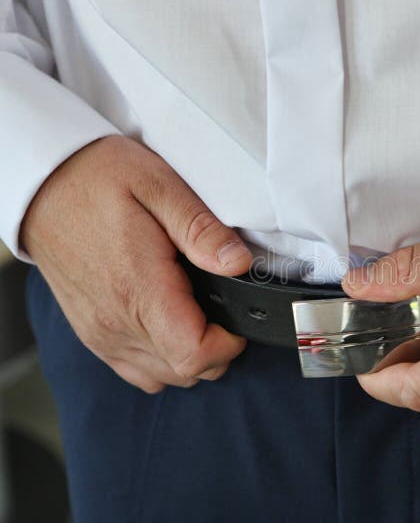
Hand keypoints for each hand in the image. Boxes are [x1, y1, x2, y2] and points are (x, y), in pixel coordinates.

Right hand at [22, 136, 251, 392]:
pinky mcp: (93, 334)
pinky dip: (163, 359)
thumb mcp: (158, 185)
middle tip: (223, 308)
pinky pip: (137, 370)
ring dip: (191, 356)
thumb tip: (239, 263)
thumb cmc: (98, 180)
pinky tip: (170, 323)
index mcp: (138, 290)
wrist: (43, 185)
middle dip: (218, 350)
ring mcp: (101, 333)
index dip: (229, 343)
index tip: (237, 318)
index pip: (194, 355)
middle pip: (185, 373)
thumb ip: (201, 229)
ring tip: (199, 312)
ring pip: (164, 377)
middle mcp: (116, 323)